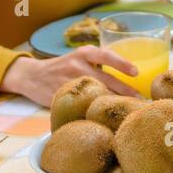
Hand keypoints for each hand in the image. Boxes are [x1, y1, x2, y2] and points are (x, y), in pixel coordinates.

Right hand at [2, 47, 140, 108]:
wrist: (32, 75)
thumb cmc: (63, 67)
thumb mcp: (80, 58)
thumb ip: (100, 65)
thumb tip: (132, 78)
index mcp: (84, 53)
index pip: (107, 56)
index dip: (122, 64)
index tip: (136, 73)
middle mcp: (77, 65)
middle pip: (106, 80)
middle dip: (125, 92)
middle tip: (140, 101)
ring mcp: (69, 83)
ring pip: (96, 95)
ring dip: (113, 104)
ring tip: (128, 111)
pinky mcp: (63, 98)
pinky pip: (82, 106)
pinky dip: (95, 112)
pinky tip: (105, 119)